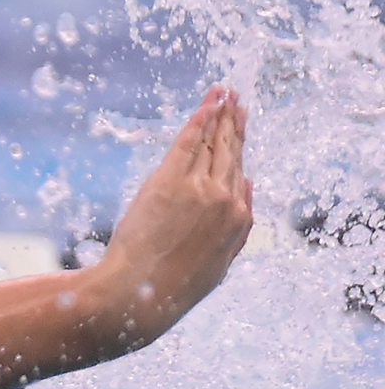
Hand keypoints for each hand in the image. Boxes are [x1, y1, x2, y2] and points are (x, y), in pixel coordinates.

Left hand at [94, 85, 254, 340]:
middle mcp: (225, 198)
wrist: (140, 295)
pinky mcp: (171, 181)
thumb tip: (248, 185)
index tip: (240, 129)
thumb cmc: (171, 285)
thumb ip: (239, 226)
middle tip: (236, 100)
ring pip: (212, 143)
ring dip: (220, 114)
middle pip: (230, 152)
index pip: (238, 172)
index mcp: (239, 219)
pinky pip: (190, 141)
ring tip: (224, 93)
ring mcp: (200, 188)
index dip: (238, 148)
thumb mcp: (218, 262)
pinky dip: (200, 118)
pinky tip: (208, 102)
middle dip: (233, 123)